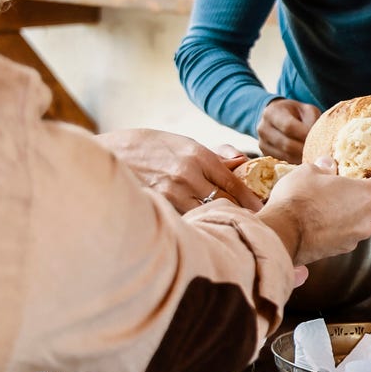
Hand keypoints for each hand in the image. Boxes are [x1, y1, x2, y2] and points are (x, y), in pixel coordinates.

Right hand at [98, 129, 258, 212]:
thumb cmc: (148, 147)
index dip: (250, 199)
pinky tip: (201, 229)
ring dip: (217, 221)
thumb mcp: (182, 142)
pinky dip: (196, 225)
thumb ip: (214, 154)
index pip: (234, 183)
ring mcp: (172, 193)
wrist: (109, 154)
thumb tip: (241, 161)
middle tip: (252, 221)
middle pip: (225, 201)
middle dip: (239, 212)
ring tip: (229, 228)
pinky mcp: (159, 207)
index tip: (261, 208)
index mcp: (197, 155)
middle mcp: (188, 175)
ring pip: (207, 214)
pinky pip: (186, 221)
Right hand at [256, 158, 370, 265]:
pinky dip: (333, 229)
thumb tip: (327, 166)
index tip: (360, 176)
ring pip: (355, 223)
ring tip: (319, 207)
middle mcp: (365, 222)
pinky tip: (313, 223)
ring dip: (343, 215)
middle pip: (370, 207)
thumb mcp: (308, 171)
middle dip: (355, 198)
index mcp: (366, 197)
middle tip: (334, 190)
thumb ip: (324, 168)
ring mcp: (352, 240)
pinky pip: (341, 236)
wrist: (280, 234)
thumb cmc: (297, 200)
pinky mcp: (337, 253)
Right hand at [257, 97, 319, 162]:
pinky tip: (307, 159)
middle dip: (306, 150)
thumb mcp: (307, 110)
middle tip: (321, 152)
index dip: (305, 135)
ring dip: (302, 158)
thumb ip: (313, 121)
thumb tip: (319, 139)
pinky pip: (284, 161)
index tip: (320, 139)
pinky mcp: (266, 154)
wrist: (278, 117)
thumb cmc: (296, 113)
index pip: (288, 126)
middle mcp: (263, 128)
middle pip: (286, 144)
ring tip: (317, 157)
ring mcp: (262, 143)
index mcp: (272, 112)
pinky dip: (297, 162)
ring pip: (286, 156)